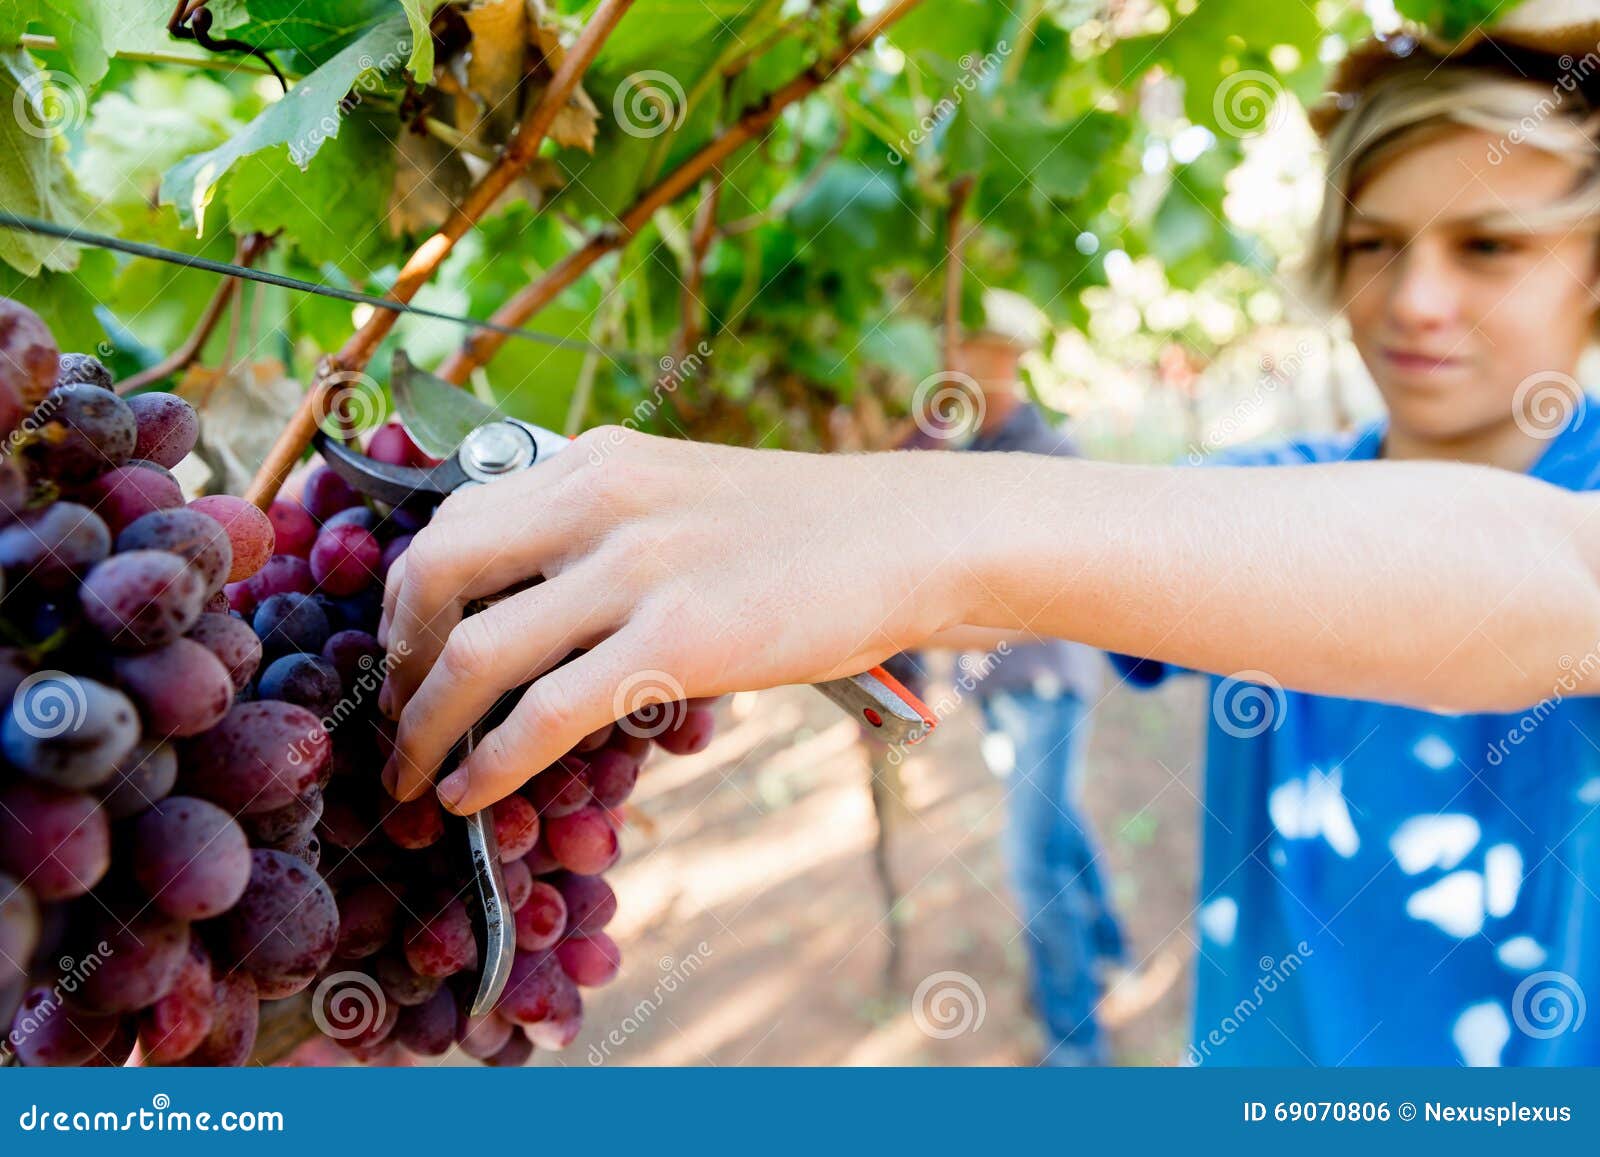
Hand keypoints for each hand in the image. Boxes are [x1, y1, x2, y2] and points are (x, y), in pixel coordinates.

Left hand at [378, 426, 964, 813]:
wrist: (906, 535)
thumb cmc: (803, 530)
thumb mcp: (680, 494)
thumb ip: (599, 527)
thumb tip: (527, 605)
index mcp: (593, 460)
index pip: (452, 519)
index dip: (405, 598)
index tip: (405, 653)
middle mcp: (597, 499)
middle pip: (435, 574)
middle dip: (396, 659)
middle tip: (397, 714)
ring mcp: (635, 569)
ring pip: (476, 653)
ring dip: (423, 726)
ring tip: (413, 774)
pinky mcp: (676, 642)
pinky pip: (545, 713)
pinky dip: (489, 762)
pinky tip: (470, 793)